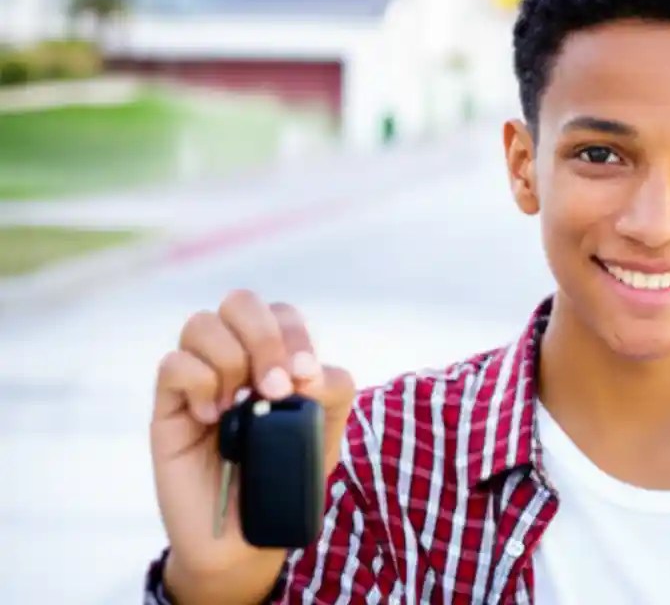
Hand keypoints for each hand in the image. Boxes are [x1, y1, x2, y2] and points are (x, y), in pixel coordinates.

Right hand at [150, 289, 355, 603]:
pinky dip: (199, 384)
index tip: (305, 378)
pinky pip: (173, 364)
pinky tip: (213, 419)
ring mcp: (200, 379)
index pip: (280, 314)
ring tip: (240, 406)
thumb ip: (332, 392)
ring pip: (201, 324)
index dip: (294, 335)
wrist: (247, 535)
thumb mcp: (325, 432)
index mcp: (275, 358)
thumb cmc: (285, 475)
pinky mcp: (169, 406)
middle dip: (264, 338)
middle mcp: (236, 359)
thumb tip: (305, 370)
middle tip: (276, 387)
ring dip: (231, 360)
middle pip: (239, 302)